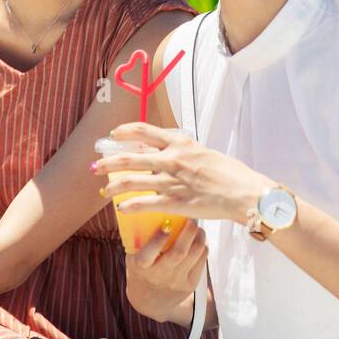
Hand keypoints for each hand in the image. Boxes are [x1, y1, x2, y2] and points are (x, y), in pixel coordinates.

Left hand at [92, 122, 271, 225]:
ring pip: (132, 182)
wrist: (243, 192)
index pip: (144, 131)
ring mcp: (172, 181)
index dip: (125, 131)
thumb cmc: (229, 173)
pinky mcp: (175, 202)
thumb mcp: (203, 153)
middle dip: (109, 162)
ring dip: (113, 186)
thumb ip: (183, 151)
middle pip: (130, 157)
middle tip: (95, 165)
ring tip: (103, 191)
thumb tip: (166, 152)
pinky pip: (145, 203)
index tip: (114, 134)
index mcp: (181, 143)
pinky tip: (121, 208)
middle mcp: (173, 159)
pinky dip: (129, 206)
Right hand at [125, 220, 207, 323]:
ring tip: (196, 227)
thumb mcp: (133, 257)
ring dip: (199, 236)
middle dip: (188, 232)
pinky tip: (198, 239)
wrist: (150, 302)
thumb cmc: (141, 270)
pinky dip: (202, 246)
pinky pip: (202, 260)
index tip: (166, 225)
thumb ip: (139, 238)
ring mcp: (177, 281)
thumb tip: (148, 204)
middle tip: (190, 218)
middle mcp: (159, 276)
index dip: (158, 239)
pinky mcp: (190, 284)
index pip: (148, 255)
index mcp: (141, 268)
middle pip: (179, 252)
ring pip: (195, 254)